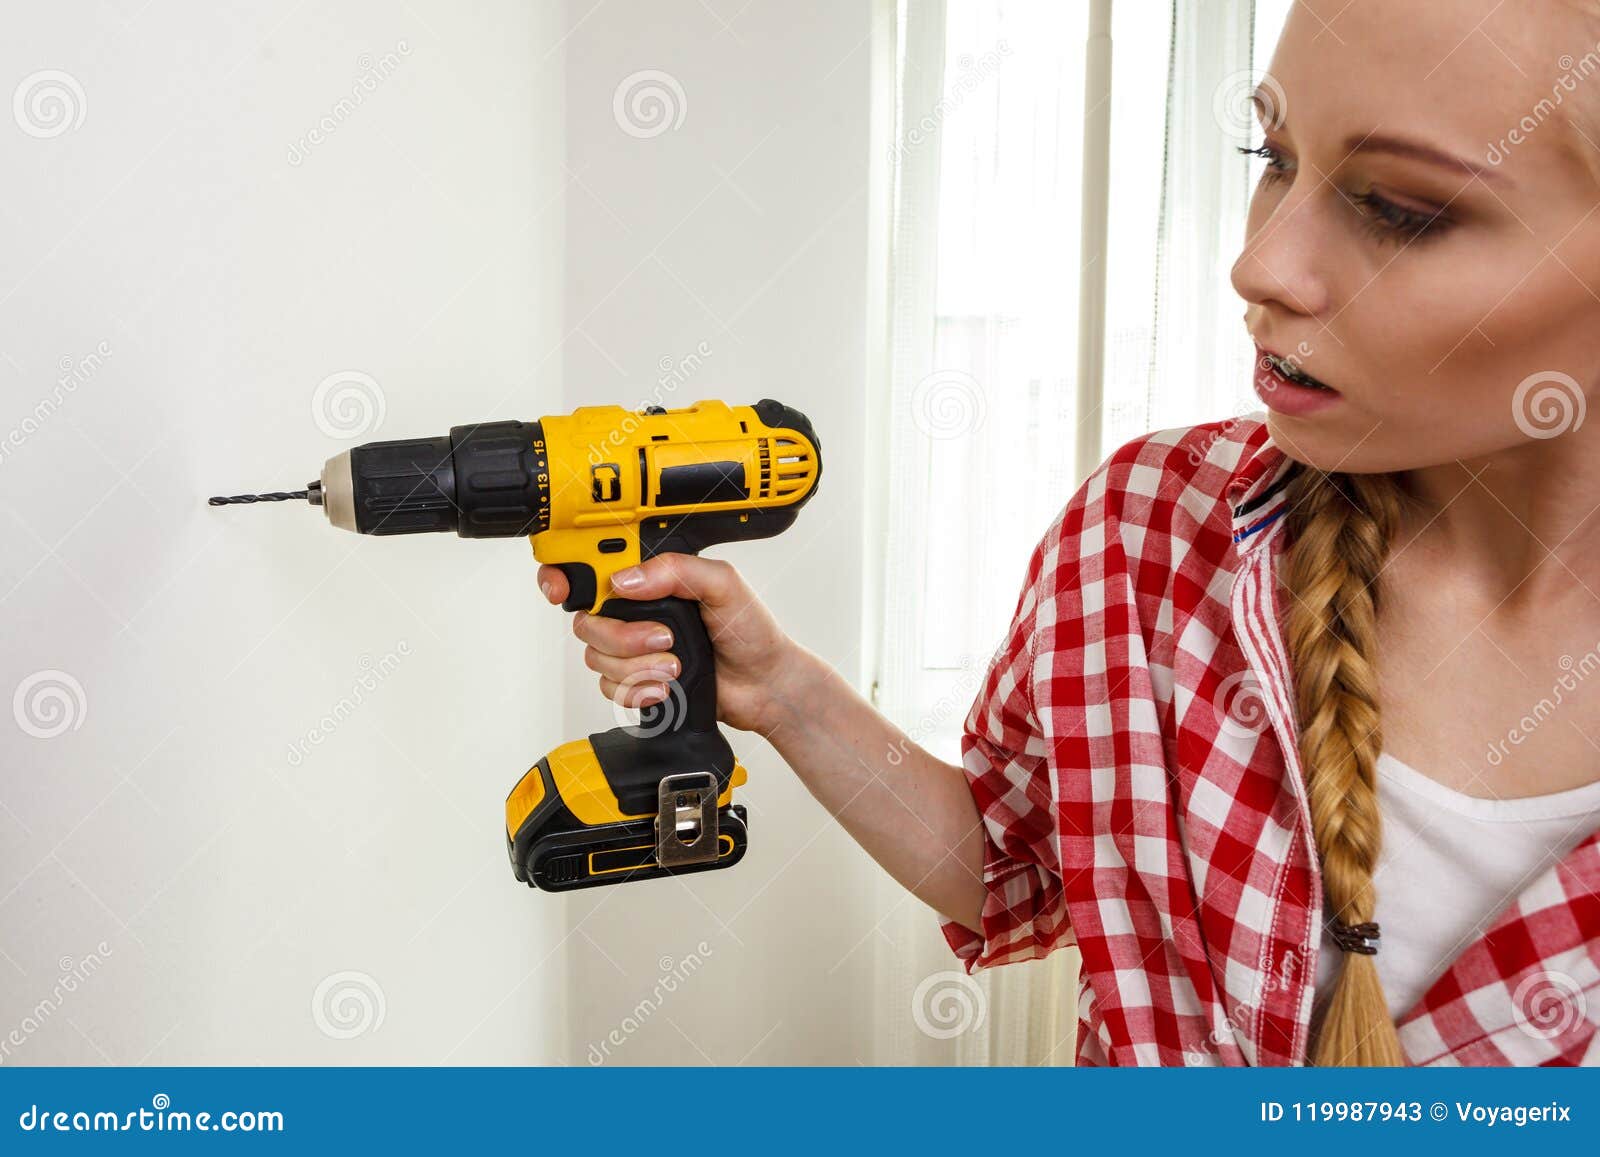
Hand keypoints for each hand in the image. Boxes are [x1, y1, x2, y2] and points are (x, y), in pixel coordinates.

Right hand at [538, 554, 800, 733]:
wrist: (764, 684)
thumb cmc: (749, 631)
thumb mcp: (722, 584)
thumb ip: (677, 570)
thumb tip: (625, 578)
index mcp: (651, 579)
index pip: (593, 570)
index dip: (564, 577)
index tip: (561, 589)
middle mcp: (636, 612)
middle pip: (587, 622)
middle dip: (622, 638)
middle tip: (665, 640)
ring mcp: (634, 648)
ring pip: (597, 658)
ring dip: (637, 668)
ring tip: (675, 668)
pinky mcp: (638, 681)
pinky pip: (610, 688)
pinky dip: (637, 691)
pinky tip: (665, 688)